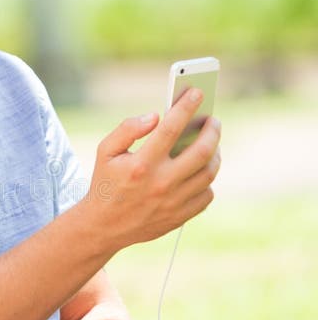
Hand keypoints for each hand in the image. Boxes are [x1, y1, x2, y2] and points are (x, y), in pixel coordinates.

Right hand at [83, 89, 220, 255]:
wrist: (104, 227)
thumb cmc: (106, 183)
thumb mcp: (106, 151)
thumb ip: (127, 129)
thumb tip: (154, 116)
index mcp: (142, 164)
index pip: (171, 128)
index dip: (186, 106)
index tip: (197, 92)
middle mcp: (161, 183)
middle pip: (202, 150)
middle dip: (212, 130)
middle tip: (213, 120)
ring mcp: (174, 202)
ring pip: (209, 172)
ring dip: (215, 153)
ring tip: (211, 143)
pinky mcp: (181, 216)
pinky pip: (206, 194)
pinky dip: (207, 179)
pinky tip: (199, 170)